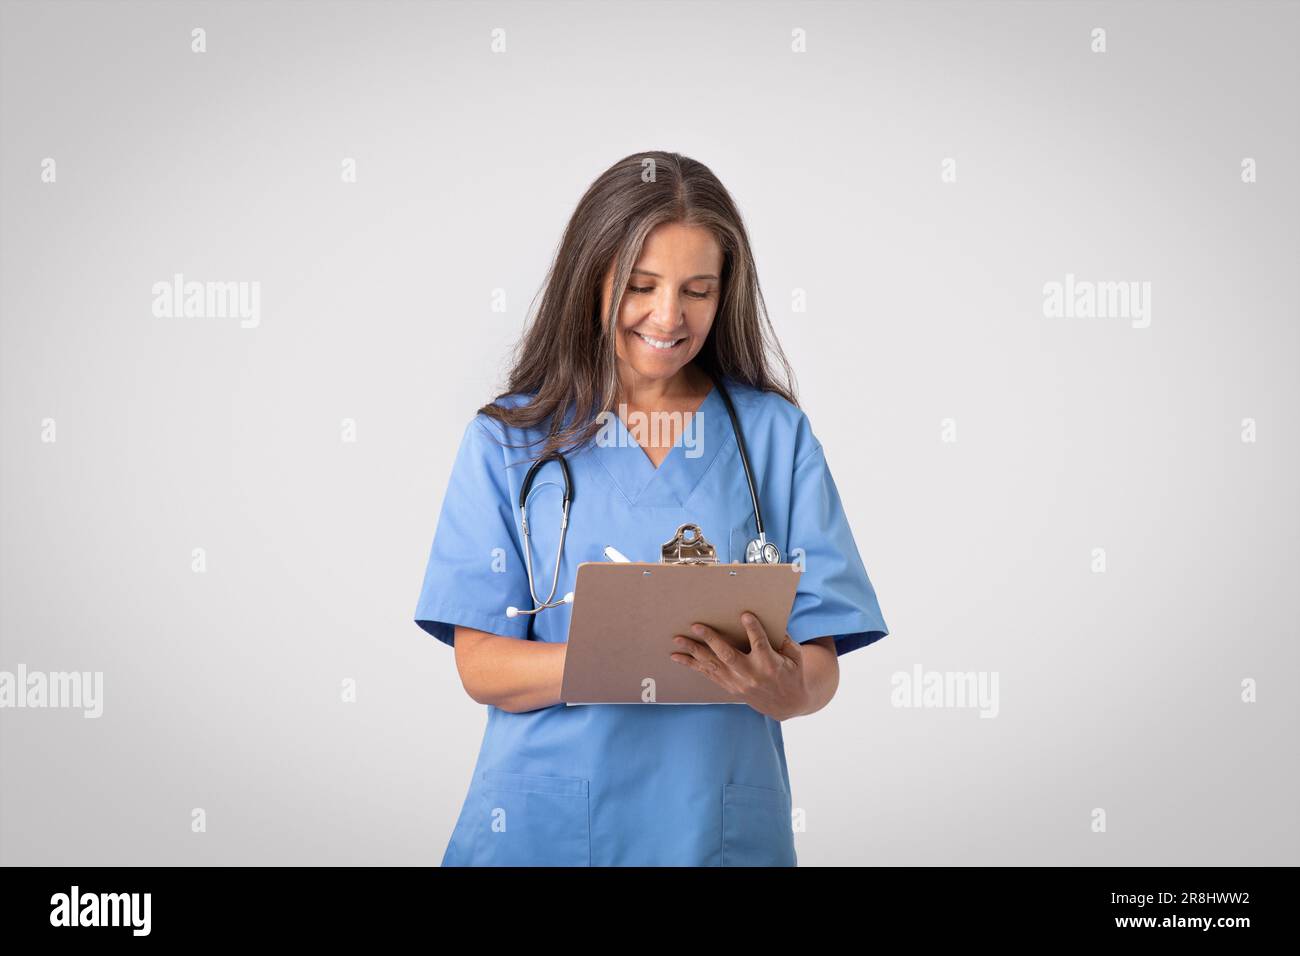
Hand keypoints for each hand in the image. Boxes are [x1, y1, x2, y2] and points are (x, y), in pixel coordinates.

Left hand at [669, 612, 809, 720]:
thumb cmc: (792, 674)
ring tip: (678, 640)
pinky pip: (708, 675)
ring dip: (694, 652)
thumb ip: (784, 639)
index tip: (745, 615)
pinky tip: (678, 657)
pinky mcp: (730, 688)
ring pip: (713, 666)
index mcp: (770, 664)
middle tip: (696, 625)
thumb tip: (771, 620)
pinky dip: (692, 665)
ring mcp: (739, 683)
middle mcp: (752, 675)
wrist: (787, 704)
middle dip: (711, 640)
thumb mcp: (796, 657)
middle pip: (728, 656)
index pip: (760, 644)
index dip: (753, 629)